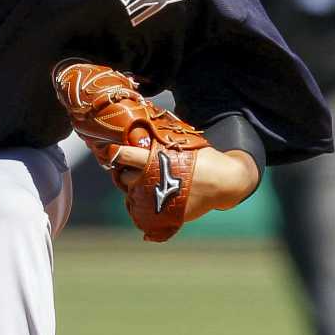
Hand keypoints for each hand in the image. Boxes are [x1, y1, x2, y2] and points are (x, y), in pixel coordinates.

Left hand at [107, 145, 258, 220]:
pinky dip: (140, 208)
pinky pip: (143, 215)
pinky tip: (144, 200)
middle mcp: (154, 181)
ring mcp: (159, 200)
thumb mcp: (183, 143)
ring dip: (132, 188)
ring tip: (140, 182)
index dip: (114, 153)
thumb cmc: (203, 158)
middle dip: (124, 171)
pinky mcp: (166, 215)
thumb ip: (162, 139)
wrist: (225, 182)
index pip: (125, 156)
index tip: (110, 152)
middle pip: (124, 177)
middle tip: (128, 167)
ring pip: (132, 195)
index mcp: (156, 161)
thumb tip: (148, 119)